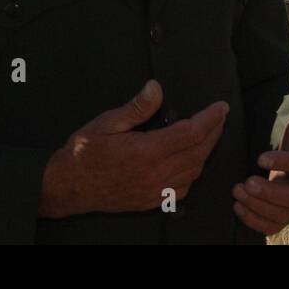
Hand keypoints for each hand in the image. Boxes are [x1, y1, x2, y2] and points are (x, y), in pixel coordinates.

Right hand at [39, 80, 227, 217]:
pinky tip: (193, 160)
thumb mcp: (107, 122)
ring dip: (207, 151)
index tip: (221, 107)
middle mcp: (155, 174)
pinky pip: (183, 188)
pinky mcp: (152, 201)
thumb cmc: (83, 153)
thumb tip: (156, 87)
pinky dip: (194, 172)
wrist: (67, 187)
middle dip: (214, 132)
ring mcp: (155, 191)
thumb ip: (136, 107)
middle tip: (221, 116)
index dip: (210, 118)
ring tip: (211, 133)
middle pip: (199, 152)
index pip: (191, 133)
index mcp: (146, 152)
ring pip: (194, 171)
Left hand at [232, 90, 288, 235]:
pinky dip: (256, 221)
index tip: (260, 158)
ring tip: (237, 191)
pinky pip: (274, 226)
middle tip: (246, 182)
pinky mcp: (286, 213)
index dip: (286, 163)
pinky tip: (238, 207)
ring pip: (284, 214)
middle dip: (270, 192)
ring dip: (259, 206)